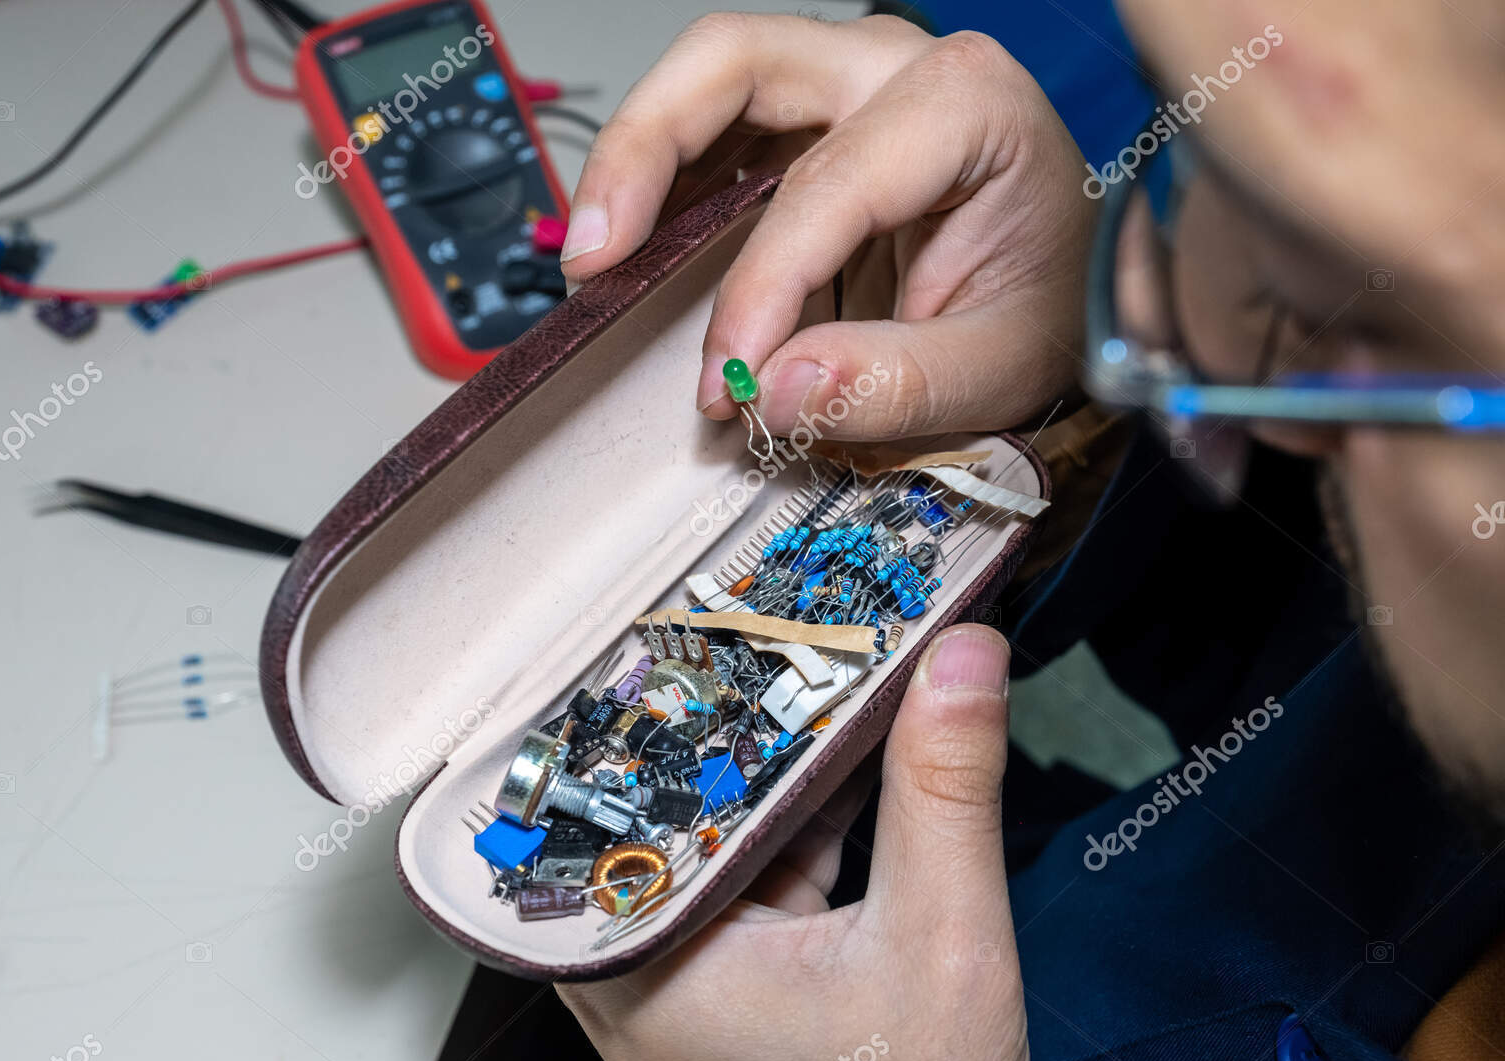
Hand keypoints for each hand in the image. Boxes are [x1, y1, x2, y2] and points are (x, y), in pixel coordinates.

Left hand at [557, 624, 1026, 1060]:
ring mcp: (677, 963)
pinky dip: (813, 809)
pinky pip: (759, 858)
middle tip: (793, 604)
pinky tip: (861, 742)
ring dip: (792, 751)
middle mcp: (633, 957)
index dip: (686, 677)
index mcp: (639, 955)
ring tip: (838, 651)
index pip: (640, 775)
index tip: (724, 595)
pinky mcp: (725, 966)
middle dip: (756, 706)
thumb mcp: (940, 945)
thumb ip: (945, 793)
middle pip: (686, 790)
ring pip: (727, 819)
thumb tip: (963, 661)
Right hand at [559, 14, 1092, 438]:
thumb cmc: (1051, 300)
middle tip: (593, 261)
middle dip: (642, 156)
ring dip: (634, 163)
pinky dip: (660, 184)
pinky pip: (712, 128)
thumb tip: (777, 392)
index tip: (727, 383)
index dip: (757, 292)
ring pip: (705, 78)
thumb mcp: (1000, 364)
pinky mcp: (807, 122)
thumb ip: (896, 382)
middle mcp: (896, 67)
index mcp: (964, 104)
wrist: (1073, 276)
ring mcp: (844, 83)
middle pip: (731, 64)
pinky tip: (635, 252)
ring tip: (594, 261)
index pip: (826, 187)